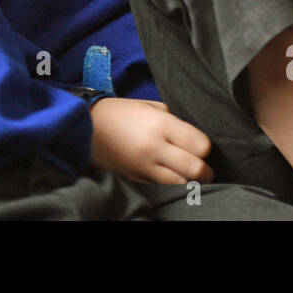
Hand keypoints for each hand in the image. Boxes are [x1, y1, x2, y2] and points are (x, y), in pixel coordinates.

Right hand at [90, 97, 214, 184]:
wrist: (86, 126)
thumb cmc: (121, 112)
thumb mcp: (150, 106)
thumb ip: (173, 121)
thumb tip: (191, 139)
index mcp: (161, 124)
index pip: (200, 145)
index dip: (205, 148)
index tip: (201, 147)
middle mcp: (154, 147)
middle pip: (195, 168)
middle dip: (205, 171)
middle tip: (205, 171)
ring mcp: (144, 166)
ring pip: (179, 183)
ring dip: (189, 181)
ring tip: (189, 177)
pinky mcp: (135, 177)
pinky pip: (161, 186)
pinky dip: (170, 184)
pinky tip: (170, 177)